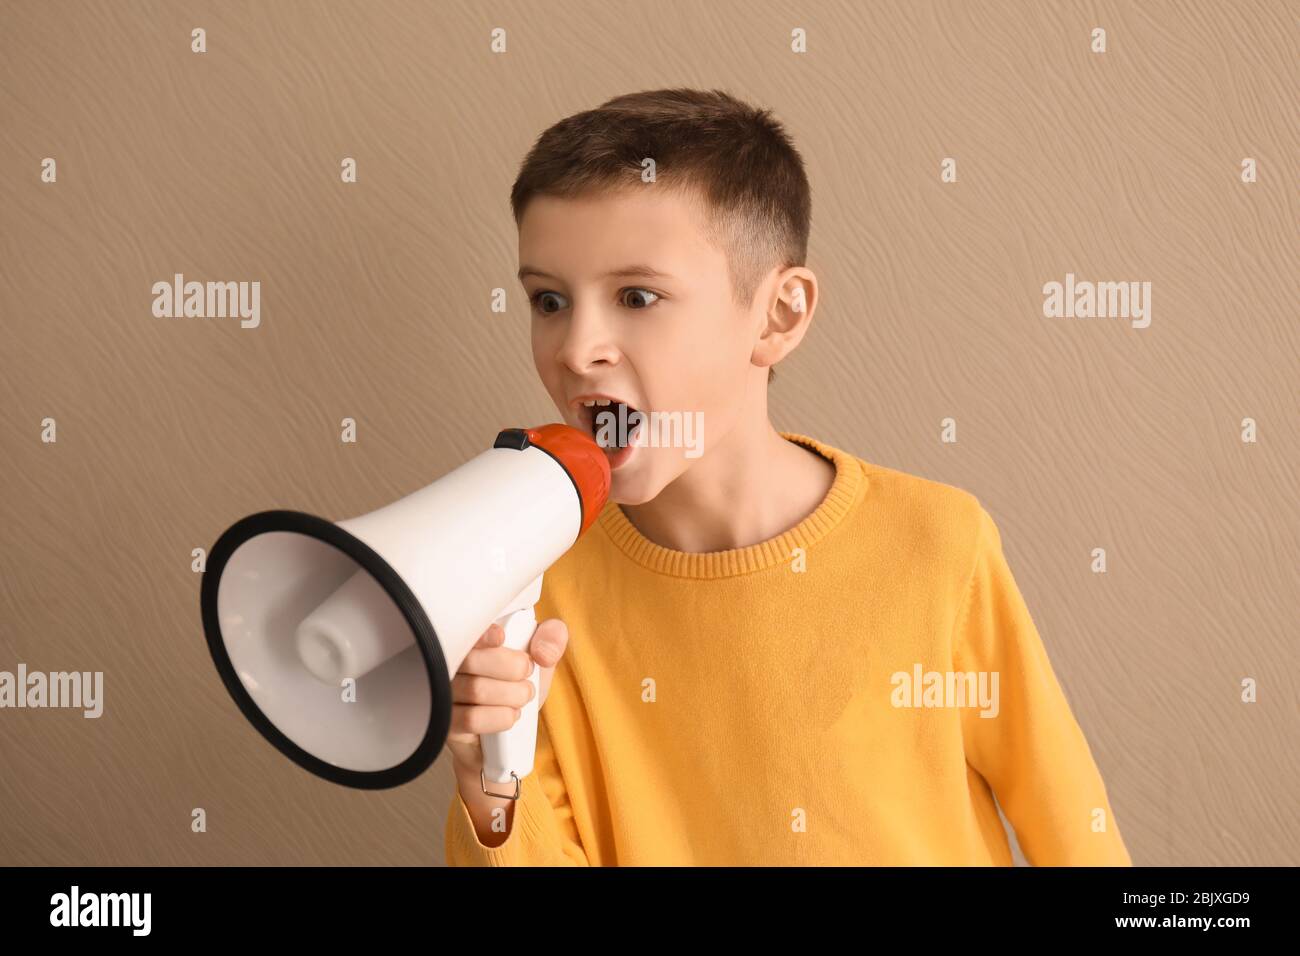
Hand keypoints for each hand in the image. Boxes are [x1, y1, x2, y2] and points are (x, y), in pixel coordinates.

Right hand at [445, 618, 569, 776]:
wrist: (510, 731)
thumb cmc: (519, 683)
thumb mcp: (541, 655)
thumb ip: (551, 637)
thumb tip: (542, 653)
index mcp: (471, 637)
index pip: (464, 627)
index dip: (483, 632)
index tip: (502, 637)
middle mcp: (450, 662)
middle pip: (472, 660)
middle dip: (512, 669)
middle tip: (527, 676)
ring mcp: (443, 692)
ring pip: (475, 690)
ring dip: (512, 696)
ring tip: (522, 698)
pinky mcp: (446, 722)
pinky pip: (471, 718)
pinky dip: (500, 717)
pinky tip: (509, 714)